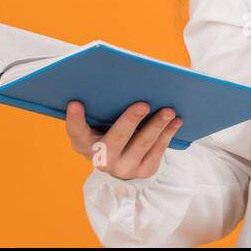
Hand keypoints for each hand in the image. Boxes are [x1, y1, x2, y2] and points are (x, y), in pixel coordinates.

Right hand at [65, 100, 182, 180]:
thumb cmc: (109, 131)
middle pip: (116, 139)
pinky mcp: (144, 171)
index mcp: (84, 144)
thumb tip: (123, 80)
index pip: (76, 131)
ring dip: (157, 125)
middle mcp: (101, 160)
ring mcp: (123, 168)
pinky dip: (168, 133)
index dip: (74, 118)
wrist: (122, 162)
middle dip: (130, 121)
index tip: (75, 103)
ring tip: (169, 111)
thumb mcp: (99, 124)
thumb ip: (103, 108)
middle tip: (143, 105)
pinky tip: (176, 121)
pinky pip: (158, 150)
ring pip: (143, 144)